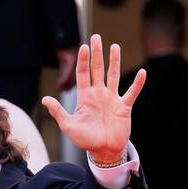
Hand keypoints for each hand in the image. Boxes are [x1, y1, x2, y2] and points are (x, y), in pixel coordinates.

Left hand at [42, 35, 145, 160]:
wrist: (104, 151)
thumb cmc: (86, 140)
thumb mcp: (69, 126)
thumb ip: (58, 112)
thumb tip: (44, 99)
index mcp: (85, 97)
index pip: (83, 74)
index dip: (83, 60)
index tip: (83, 47)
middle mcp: (99, 94)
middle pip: (97, 69)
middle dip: (96, 53)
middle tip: (95, 37)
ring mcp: (112, 99)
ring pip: (113, 75)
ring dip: (114, 61)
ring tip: (114, 46)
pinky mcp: (124, 107)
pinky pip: (132, 92)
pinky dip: (137, 84)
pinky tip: (142, 73)